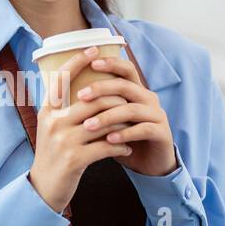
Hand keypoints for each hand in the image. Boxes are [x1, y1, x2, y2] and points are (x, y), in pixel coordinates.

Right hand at [26, 45, 135, 212]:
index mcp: (48, 110)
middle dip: (115, 97)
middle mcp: (54, 122)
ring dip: (122, 123)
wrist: (44, 188)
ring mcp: (63, 141)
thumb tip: (83, 82)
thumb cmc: (53, 154)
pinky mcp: (74, 160)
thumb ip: (63, 106)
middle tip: (130, 99)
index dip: (78, 60)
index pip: (62, 77)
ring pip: (103, 121)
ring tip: (133, 123)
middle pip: (92, 98)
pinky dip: (121, 146)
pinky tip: (128, 147)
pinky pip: (106, 146)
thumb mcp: (51, 126)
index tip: (94, 47)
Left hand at [73, 54, 177, 177]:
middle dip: (102, 89)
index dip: (111, 63)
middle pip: (126, 86)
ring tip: (88, 125)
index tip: (91, 62)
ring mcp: (157, 115)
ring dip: (108, 116)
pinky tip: (109, 140)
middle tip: (80, 96)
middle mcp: (149, 98)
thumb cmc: (123, 138)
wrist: (148, 163)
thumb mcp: (108, 119)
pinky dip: (125, 133)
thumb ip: (94, 106)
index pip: (126, 69)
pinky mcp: (162, 133)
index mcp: (136, 90)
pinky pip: (143, 129)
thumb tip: (62, 92)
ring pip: (132, 109)